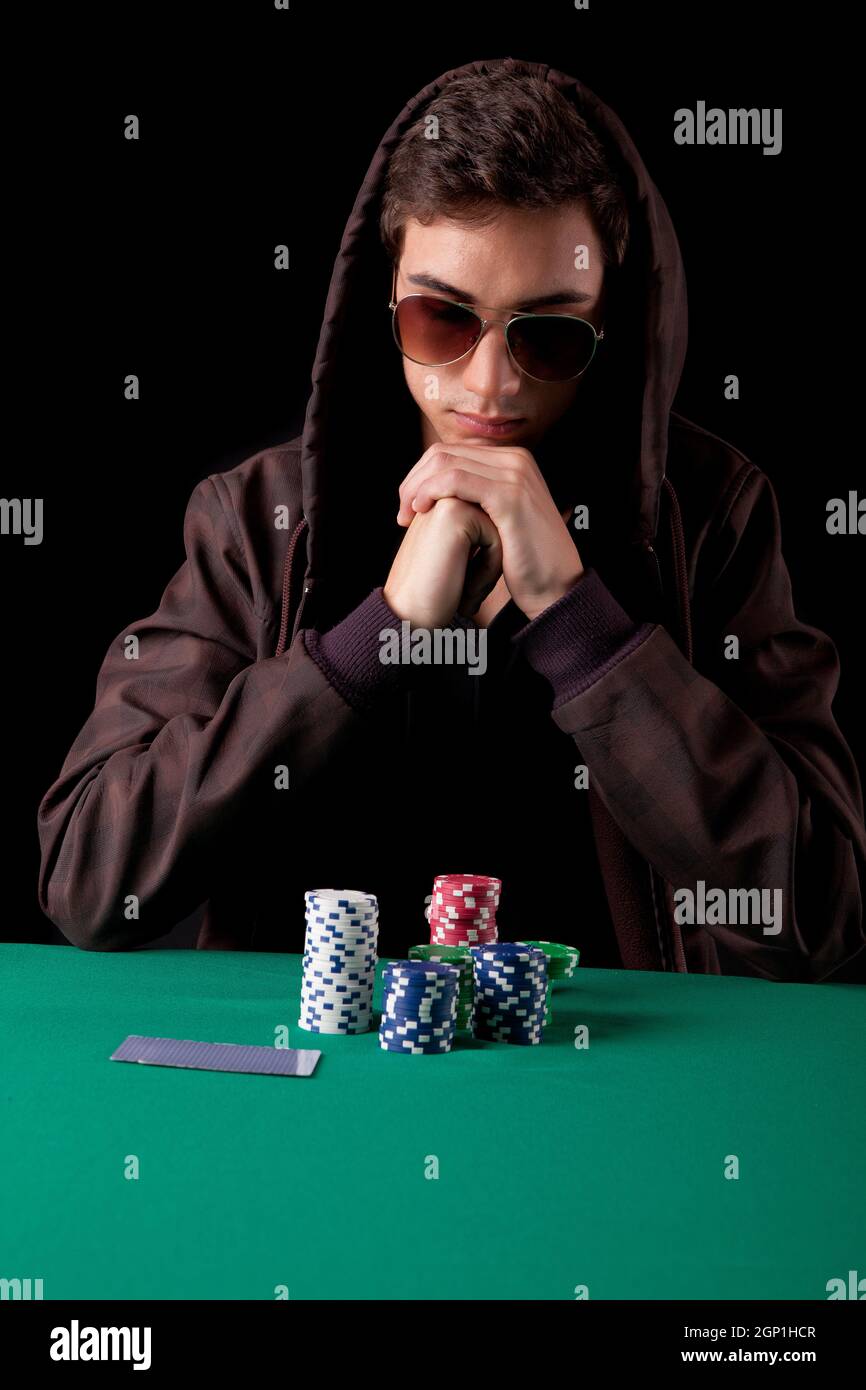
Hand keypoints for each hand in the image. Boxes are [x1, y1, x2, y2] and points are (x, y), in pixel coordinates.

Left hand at [396, 442, 583, 620]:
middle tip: (402, 513)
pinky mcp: (510, 495)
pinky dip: (431, 492)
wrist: (556, 586)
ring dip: (417, 487)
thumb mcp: (497, 519)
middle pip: (445, 453)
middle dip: (415, 480)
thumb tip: (439, 488)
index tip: (408, 507)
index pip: (452, 452)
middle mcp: (517, 459)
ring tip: (406, 516)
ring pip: (446, 463)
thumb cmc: (524, 560)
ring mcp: (515, 474)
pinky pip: (456, 481)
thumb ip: (476, 497)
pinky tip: (420, 513)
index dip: (422, 476)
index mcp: (513, 460)